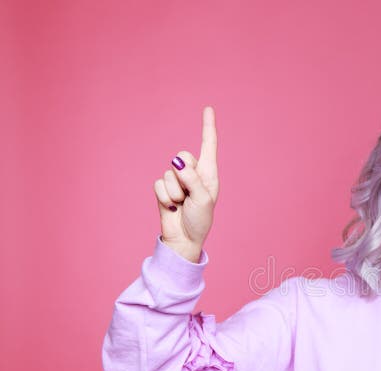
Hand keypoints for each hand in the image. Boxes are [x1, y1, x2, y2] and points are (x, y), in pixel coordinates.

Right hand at [153, 106, 218, 261]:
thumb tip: (176, 161)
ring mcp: (177, 180)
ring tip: (182, 204)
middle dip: (184, 175)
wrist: (184, 239)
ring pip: (169, 172)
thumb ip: (191, 178)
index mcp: (209, 174)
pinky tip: (171, 207)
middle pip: (182, 156)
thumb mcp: (202, 199)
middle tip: (189, 195)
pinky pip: (158, 183)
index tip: (208, 108)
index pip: (208, 145)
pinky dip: (165, 196)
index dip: (207, 126)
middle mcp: (193, 173)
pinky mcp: (163, 188)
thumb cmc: (199, 220)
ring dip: (175, 192)